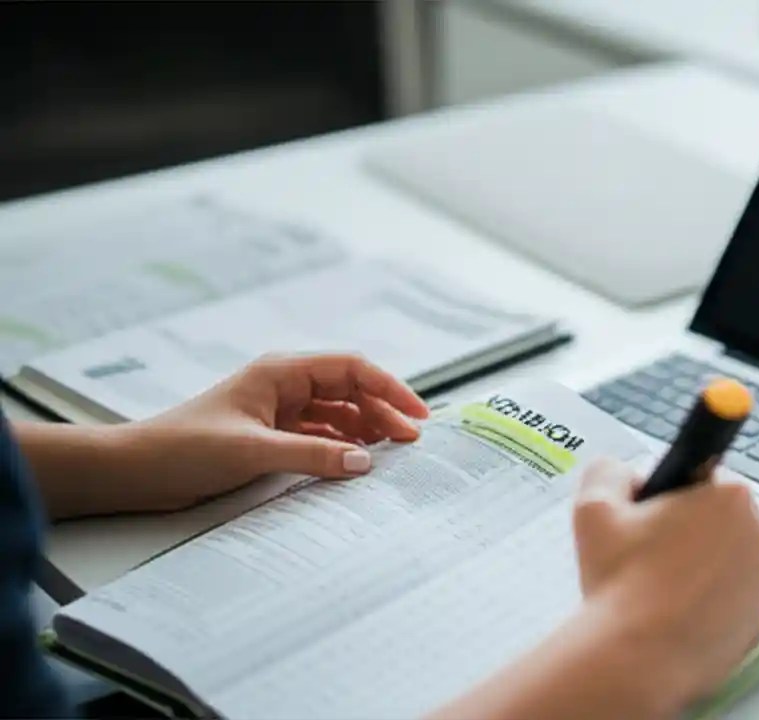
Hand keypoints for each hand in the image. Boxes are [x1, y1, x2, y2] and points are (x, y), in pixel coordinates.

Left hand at [114, 353, 428, 512]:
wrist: (136, 470)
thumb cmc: (185, 448)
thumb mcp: (254, 451)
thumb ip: (313, 455)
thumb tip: (365, 462)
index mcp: (281, 373)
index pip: (351, 369)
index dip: (389, 388)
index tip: (416, 414)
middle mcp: (284, 387)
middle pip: (349, 392)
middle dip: (382, 413)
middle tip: (411, 443)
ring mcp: (278, 413)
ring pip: (337, 416)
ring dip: (364, 432)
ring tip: (392, 456)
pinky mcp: (270, 438)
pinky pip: (319, 438)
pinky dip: (341, 448)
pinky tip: (357, 464)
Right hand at [572, 458, 758, 709]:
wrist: (635, 659)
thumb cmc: (620, 581)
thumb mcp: (594, 507)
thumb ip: (609, 471)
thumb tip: (625, 475)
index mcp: (731, 497)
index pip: (704, 478)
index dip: (672, 497)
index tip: (650, 521)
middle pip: (723, 520)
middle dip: (691, 532)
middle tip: (649, 557)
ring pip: (730, 561)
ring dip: (703, 568)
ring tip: (660, 590)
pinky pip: (734, 602)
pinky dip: (711, 605)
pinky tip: (677, 615)